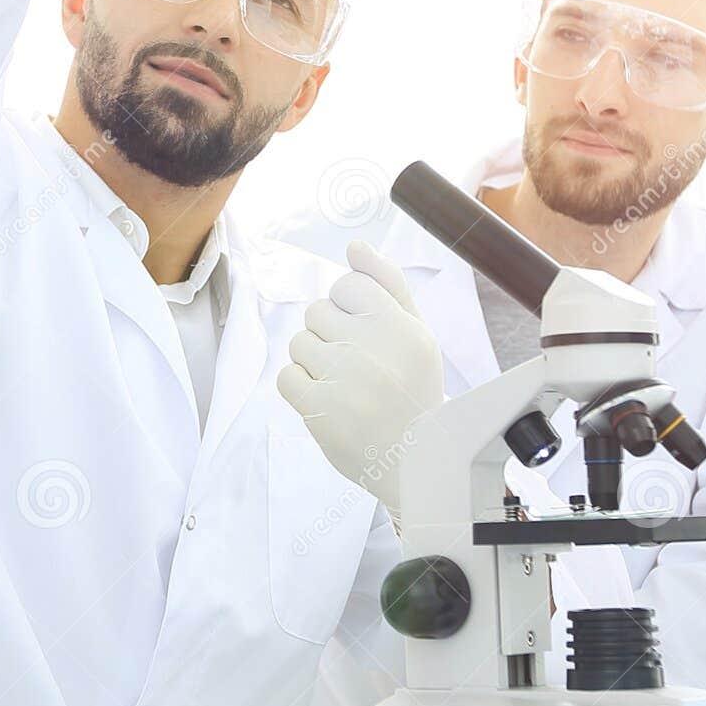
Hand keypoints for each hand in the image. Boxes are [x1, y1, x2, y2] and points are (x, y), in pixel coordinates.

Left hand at [278, 240, 442, 521]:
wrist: (418, 461)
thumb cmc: (414, 387)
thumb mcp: (416, 331)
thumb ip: (386, 283)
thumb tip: (354, 245)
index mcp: (398, 323)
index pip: (347, 284)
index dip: (349, 308)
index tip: (365, 335)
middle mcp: (371, 345)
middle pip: (318, 311)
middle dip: (330, 334)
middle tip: (357, 365)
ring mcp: (343, 377)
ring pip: (299, 342)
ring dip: (314, 361)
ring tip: (343, 384)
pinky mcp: (319, 409)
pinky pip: (287, 376)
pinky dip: (301, 388)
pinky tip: (326, 400)